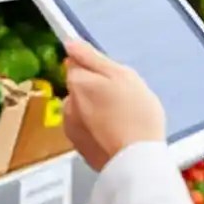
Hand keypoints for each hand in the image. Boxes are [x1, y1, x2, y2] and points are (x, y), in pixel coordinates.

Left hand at [62, 41, 165, 171]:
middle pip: (80, 87)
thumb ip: (92, 58)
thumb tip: (71, 44)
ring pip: (83, 109)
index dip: (95, 66)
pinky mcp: (80, 147)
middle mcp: (68, 104)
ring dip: (97, 111)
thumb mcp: (122, 75)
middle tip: (123, 98)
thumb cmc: (135, 116)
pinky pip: (88, 129)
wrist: (136, 160)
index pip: (76, 62)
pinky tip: (117, 133)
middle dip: (97, 90)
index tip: (110, 75)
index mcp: (77, 83)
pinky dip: (98, 129)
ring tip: (122, 118)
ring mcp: (71, 127)